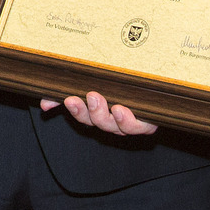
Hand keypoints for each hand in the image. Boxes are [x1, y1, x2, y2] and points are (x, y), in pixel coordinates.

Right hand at [39, 90, 157, 135]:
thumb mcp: (97, 82)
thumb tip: (44, 102)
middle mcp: (115, 120)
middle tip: (81, 96)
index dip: (73, 110)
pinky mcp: (150, 123)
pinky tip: (120, 110)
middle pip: (97, 122)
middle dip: (86, 111)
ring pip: (114, 126)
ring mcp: (132, 123)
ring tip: (98, 98)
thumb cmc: (127, 83)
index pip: (83, 115)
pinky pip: (137, 128)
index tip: (66, 98)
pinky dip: (126, 121)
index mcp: (101, 112)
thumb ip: (69, 91)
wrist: (165, 85)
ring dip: (103, 114)